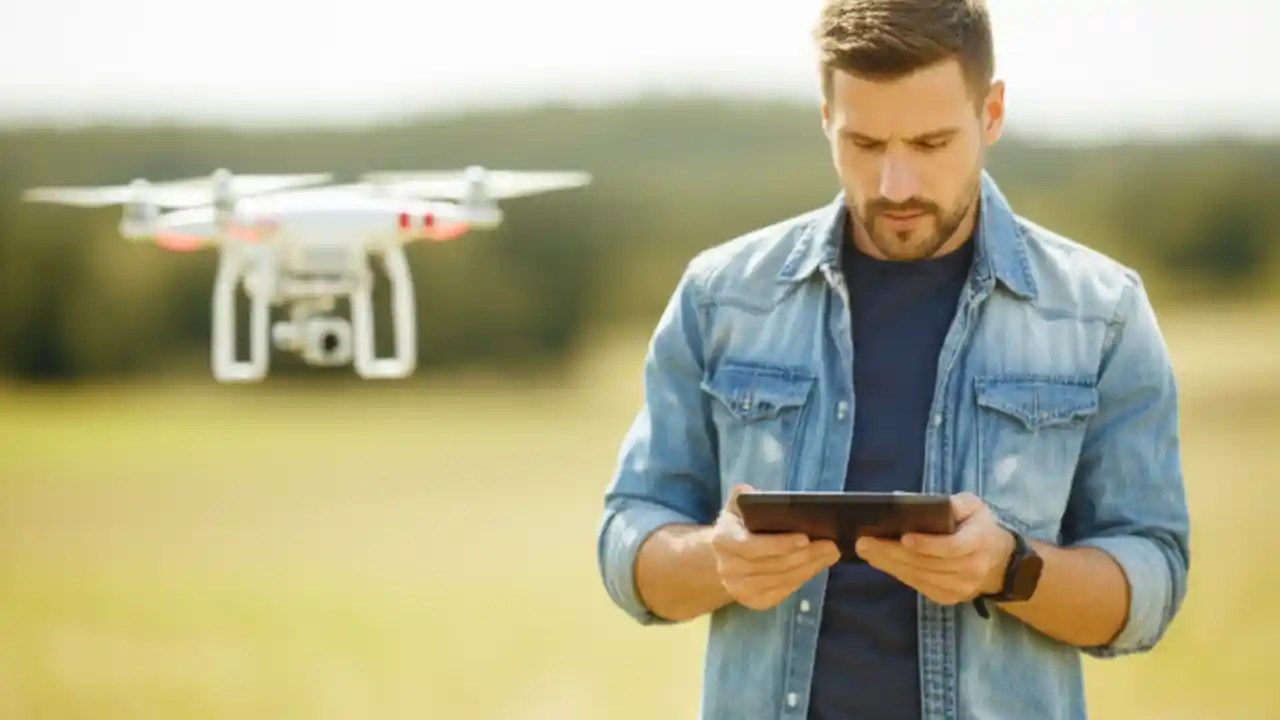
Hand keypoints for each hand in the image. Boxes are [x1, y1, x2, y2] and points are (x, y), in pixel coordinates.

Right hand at [710, 484, 841, 610]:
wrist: (724, 560)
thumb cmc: (737, 528)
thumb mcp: (735, 508)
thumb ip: (741, 497)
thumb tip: (751, 493)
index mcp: (723, 542)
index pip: (753, 546)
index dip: (780, 544)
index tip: (805, 538)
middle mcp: (729, 569)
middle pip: (775, 564)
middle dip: (806, 555)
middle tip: (831, 545)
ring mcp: (742, 589)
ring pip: (784, 578)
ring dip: (810, 566)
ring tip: (830, 553)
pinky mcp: (756, 602)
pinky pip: (786, 589)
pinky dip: (804, 576)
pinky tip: (817, 564)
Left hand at [854, 492, 1014, 605]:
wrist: (1000, 563)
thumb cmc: (980, 527)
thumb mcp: (974, 507)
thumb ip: (952, 504)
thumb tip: (912, 501)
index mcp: (979, 543)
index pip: (951, 547)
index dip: (927, 544)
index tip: (903, 537)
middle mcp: (971, 570)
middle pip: (927, 564)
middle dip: (892, 552)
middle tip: (865, 542)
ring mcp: (960, 588)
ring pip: (919, 577)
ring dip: (889, 564)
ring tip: (866, 550)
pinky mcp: (948, 598)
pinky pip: (919, 585)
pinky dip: (898, 573)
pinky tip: (881, 561)